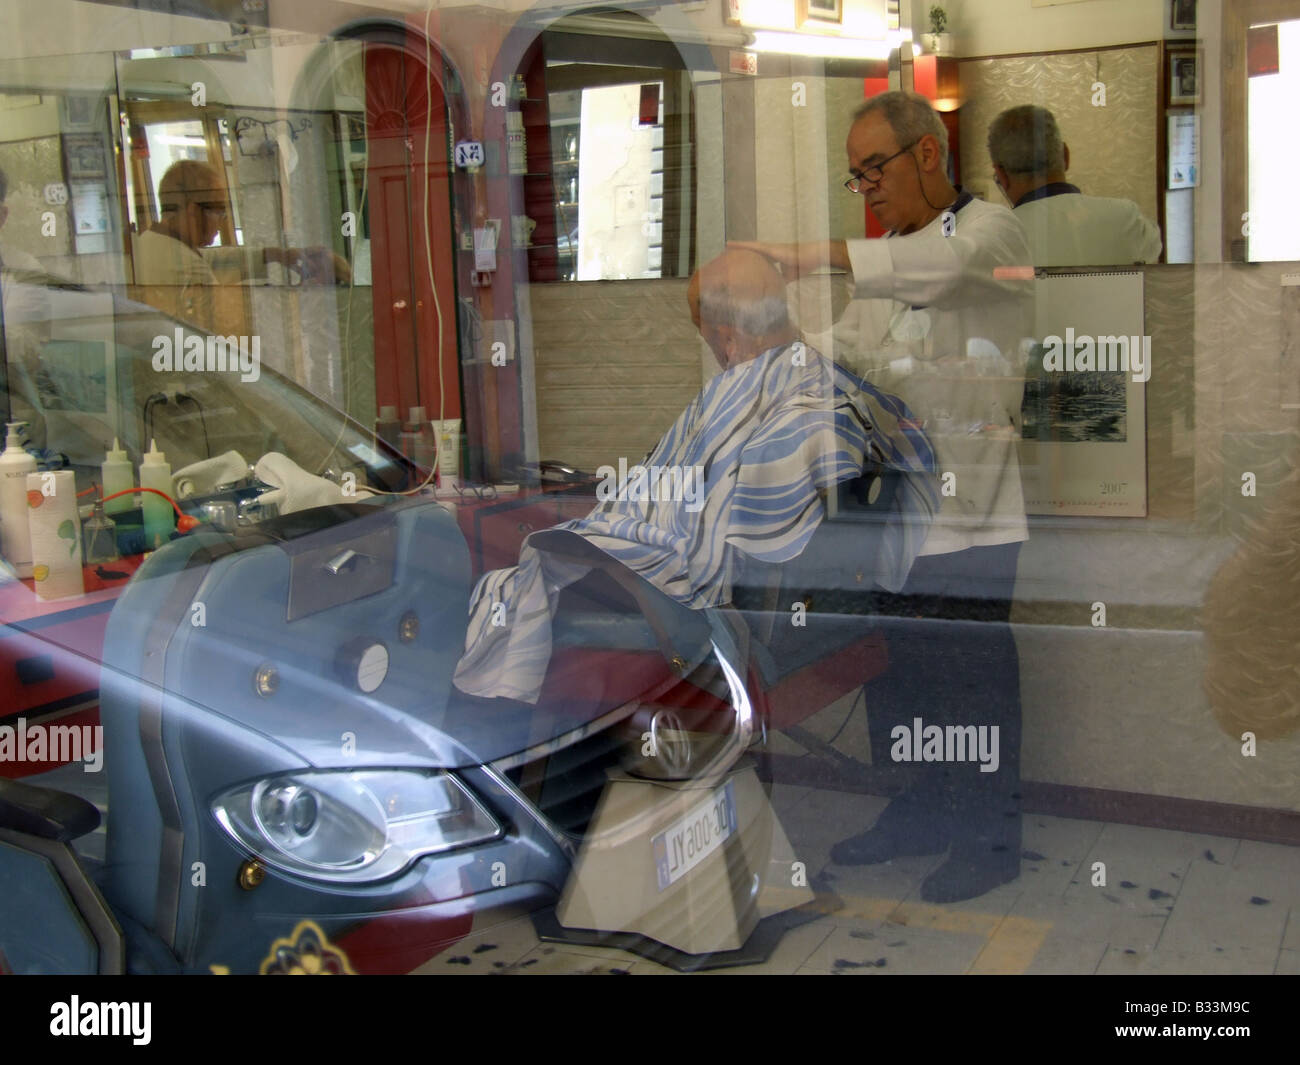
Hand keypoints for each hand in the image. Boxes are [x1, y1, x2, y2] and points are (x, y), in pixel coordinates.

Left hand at [727, 239, 850, 278]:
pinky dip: (743, 245)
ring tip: (727, 244)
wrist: (813, 256)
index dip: (749, 257)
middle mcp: (771, 250)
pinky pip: (754, 246)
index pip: (758, 257)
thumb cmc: (804, 264)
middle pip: (753, 250)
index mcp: (774, 256)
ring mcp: (771, 248)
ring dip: (740, 245)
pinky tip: (734, 245)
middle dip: (742, 250)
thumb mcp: (790, 276)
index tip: (739, 259)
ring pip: (751, 246)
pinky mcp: (771, 248)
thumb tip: (775, 290)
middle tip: (728, 249)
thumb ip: (781, 280)